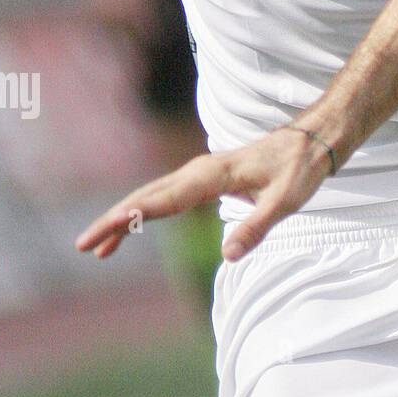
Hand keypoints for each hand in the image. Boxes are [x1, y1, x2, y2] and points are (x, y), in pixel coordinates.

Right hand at [75, 126, 333, 263]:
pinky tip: (131, 230)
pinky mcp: (206, 179)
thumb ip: (257, 227)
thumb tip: (227, 257)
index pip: (165, 198)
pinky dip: (145, 212)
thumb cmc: (300, 168)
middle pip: (149, 196)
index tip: (106, 229)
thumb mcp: (286, 201)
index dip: (134, 215)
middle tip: (84, 245)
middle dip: (115, 219)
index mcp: (215, 173)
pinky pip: (167, 196)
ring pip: (153, 196)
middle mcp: (201, 170)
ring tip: (98, 248)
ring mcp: (201, 173)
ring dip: (125, 218)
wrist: (313, 139)